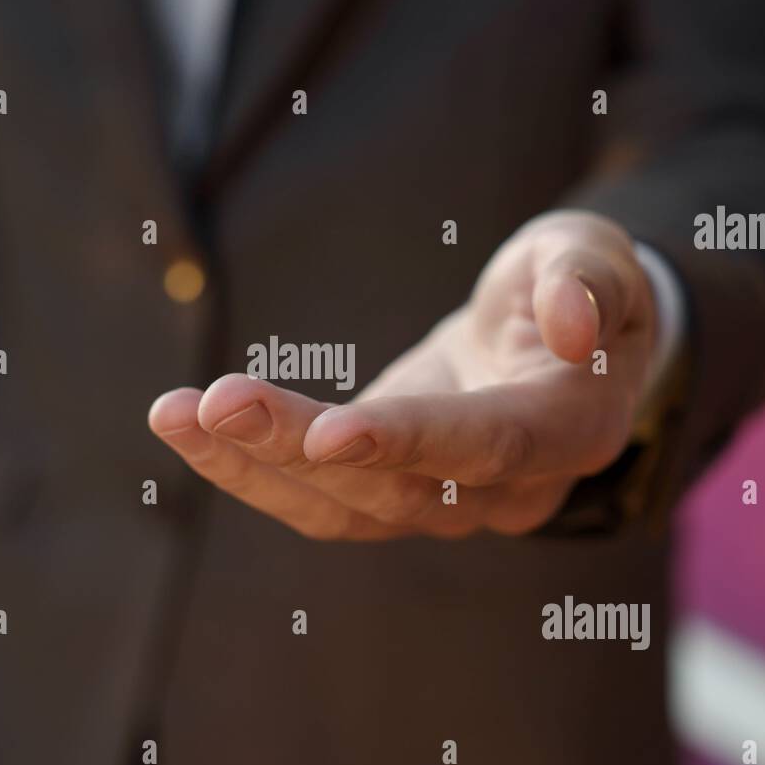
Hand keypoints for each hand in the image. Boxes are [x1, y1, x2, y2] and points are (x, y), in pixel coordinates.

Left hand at [148, 210, 656, 539]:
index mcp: (569, 429)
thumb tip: (572, 328)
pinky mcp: (384, 492)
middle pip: (396, 489)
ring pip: (340, 509)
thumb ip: (589, 280)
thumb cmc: (573, 287)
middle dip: (299, 448)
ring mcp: (440, 503)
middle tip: (215, 400)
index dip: (413, 440)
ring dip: (251, 467)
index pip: (490, 445)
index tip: (329, 431)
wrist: (551, 345)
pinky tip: (183, 423)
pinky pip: (314, 498)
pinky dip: (247, 467)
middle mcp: (506, 490)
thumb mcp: (594, 255)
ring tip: (170, 414)